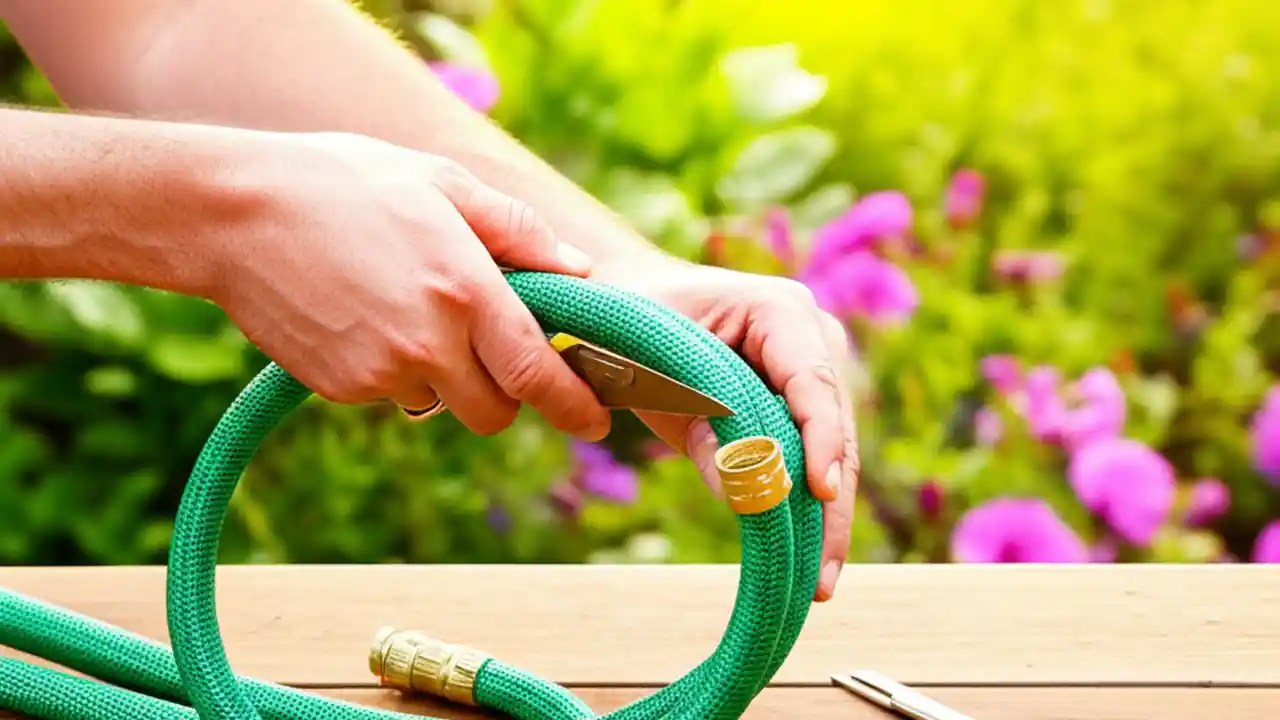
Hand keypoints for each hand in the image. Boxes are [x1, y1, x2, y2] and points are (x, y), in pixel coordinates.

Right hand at [207, 131, 610, 439]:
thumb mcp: (444, 183)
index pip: (539, 376)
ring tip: (405, 305)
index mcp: (467, 291)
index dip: (575, 407)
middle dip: (504, 391)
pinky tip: (366, 315)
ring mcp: (380, 373)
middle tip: (489, 346)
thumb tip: (579, 271)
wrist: (233, 212)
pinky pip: (389, 394)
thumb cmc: (345, 182)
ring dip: (443, 376)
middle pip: (495, 412)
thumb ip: (520, 233)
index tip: (596, 421)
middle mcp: (429, 344)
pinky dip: (392, 370)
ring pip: (440, 404)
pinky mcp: (340, 388)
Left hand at [595, 256, 857, 600]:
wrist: (637, 299)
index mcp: (779, 311)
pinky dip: (808, 507)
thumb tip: (743, 493)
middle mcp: (812, 336)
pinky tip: (811, 560)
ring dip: (826, 518)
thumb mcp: (656, 374)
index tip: (819, 491)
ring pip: (832, 451)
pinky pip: (812, 456)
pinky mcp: (804, 402)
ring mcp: (816, 367)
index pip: (812, 381)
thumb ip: (701, 429)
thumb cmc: (638, 326)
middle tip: (824, 573)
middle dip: (830, 503)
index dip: (821, 440)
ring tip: (821, 582)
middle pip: (833, 427)